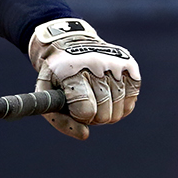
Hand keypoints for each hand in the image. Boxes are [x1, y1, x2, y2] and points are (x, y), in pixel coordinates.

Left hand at [27, 18, 139, 139]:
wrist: (71, 43)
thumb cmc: (57, 74)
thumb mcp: (45, 93)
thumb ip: (59, 119)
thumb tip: (84, 135)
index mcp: (71, 71)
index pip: (86, 111)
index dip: (80, 117)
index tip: (74, 108)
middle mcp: (96, 65)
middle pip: (104, 114)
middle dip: (94, 118)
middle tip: (86, 106)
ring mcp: (115, 64)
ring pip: (120, 110)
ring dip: (107, 113)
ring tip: (96, 101)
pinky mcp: (130, 65)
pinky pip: (131, 100)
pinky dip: (121, 106)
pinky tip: (110, 98)